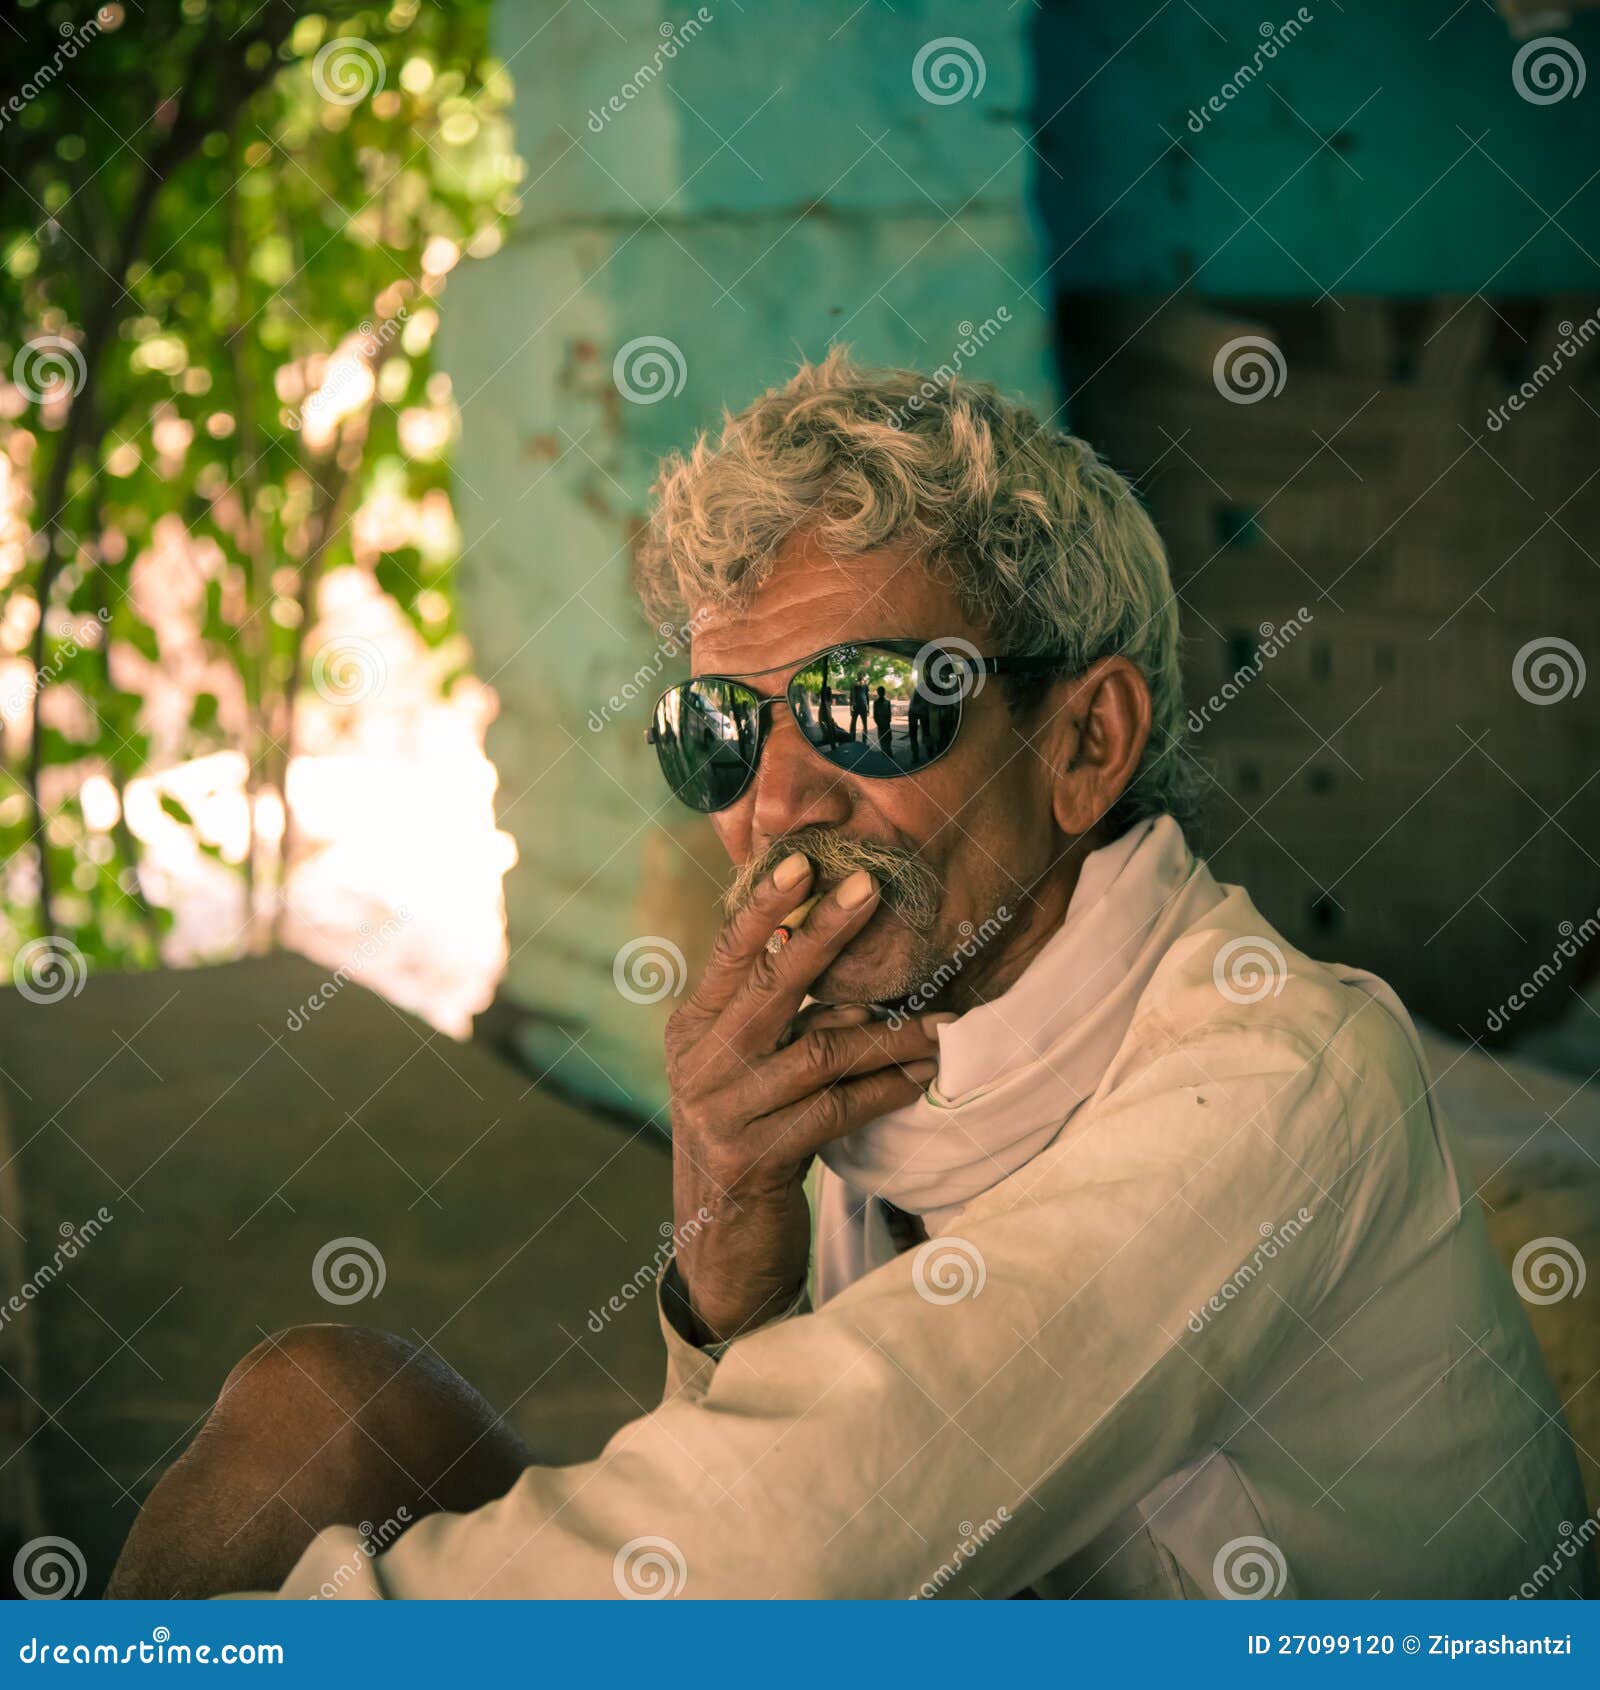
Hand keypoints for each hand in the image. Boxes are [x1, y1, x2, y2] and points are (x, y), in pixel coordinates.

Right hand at [664, 854, 946, 1345]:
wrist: (721, 1245)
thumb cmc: (747, 1134)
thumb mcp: (744, 1068)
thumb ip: (775, 1016)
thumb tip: (840, 959)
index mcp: (694, 1025)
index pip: (728, 951)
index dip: (765, 905)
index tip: (802, 861)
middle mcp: (700, 1061)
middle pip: (770, 986)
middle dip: (824, 934)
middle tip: (870, 888)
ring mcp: (721, 1111)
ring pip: (819, 1053)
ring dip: (887, 1035)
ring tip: (940, 1022)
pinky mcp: (752, 1159)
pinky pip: (834, 1110)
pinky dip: (883, 1090)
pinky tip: (919, 1076)